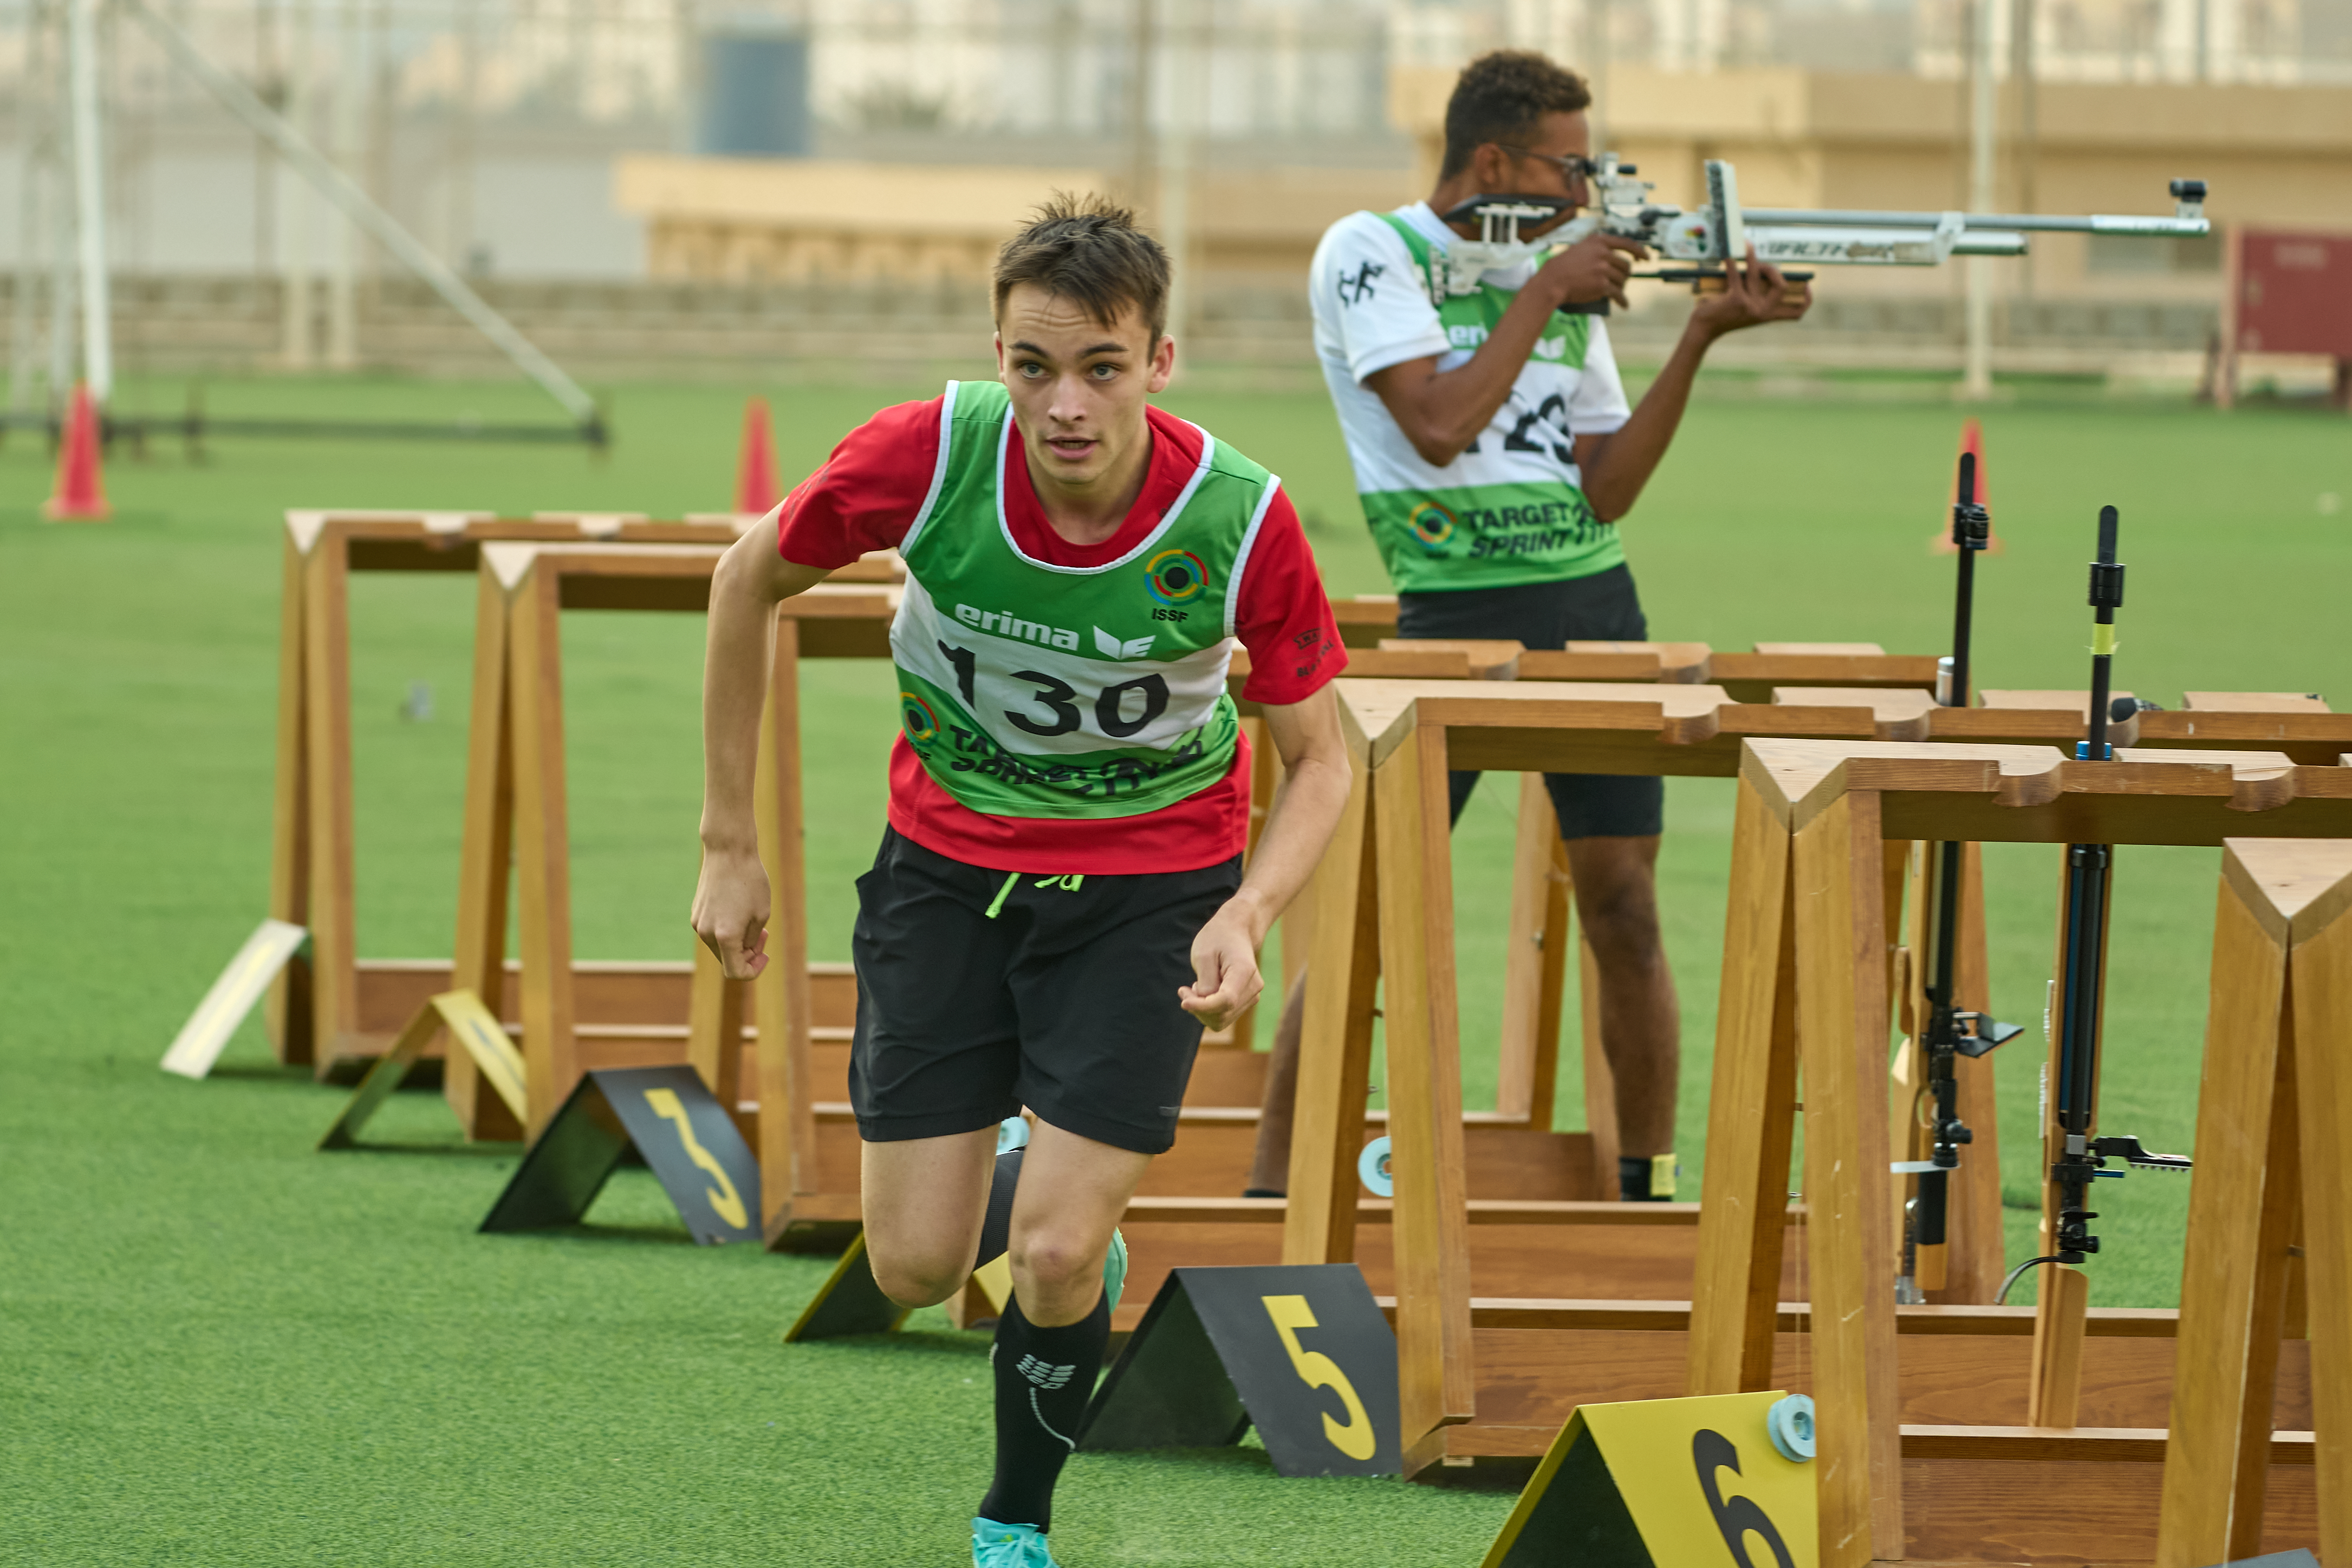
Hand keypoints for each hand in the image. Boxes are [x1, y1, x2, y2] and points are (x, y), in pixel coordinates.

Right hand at [691, 846, 770, 979]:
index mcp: (725, 936)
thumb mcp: (762, 914)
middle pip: (727, 960)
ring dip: (737, 942)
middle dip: (747, 954)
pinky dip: (726, 931)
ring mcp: (697, 923)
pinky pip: (712, 932)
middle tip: (763, 935)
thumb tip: (744, 951)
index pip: (735, 972)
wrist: (728, 852)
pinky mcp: (695, 913)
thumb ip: (752, 940)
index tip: (765, 955)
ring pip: (719, 947)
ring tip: (752, 921)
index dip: (753, 971)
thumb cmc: (751, 881)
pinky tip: (738, 912)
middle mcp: (706, 933)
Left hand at [1179, 899, 1264, 1033]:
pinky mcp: (1246, 1001)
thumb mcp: (1204, 955)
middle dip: (1198, 1007)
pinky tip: (1204, 993)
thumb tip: (1205, 1005)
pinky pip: (1223, 1017)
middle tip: (1184, 990)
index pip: (1226, 1000)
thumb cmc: (1217, 939)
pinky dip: (1208, 1010)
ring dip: (1202, 1010)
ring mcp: (1252, 996)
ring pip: (1221, 1020)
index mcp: (1244, 971)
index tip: (1183, 1002)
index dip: (1202, 1007)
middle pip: (1222, 1014)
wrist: (1235, 932)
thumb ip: (1205, 982)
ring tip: (1197, 987)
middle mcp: (1253, 987)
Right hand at [1537, 232, 1646, 311]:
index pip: (1626, 244)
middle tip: (1620, 281)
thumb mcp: (1580, 248)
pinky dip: (1622, 300)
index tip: (1646, 257)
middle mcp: (1603, 253)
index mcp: (1599, 241)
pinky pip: (1618, 294)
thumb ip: (1597, 249)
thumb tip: (1614, 258)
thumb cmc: (1562, 267)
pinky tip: (1624, 304)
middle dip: (1624, 275)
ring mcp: (1603, 269)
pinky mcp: (1602, 285)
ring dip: (1620, 287)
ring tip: (1615, 292)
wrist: (1552, 281)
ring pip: (1622, 280)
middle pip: (1625, 265)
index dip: (1639, 251)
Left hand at [1689, 245, 1811, 337]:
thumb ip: (1759, 298)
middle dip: (1773, 270)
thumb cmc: (1724, 316)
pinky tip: (1728, 254)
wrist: (1704, 329)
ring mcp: (1749, 306)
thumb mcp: (1747, 311)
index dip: (1807, 299)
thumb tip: (1766, 270)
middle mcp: (1762, 312)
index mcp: (1768, 316)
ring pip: (1756, 275)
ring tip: (1746, 246)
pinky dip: (1732, 261)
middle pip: (1781, 286)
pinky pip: (1736, 273)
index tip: (1807, 286)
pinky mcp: (1735, 299)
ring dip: (1752, 258)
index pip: (1796, 313)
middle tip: (1763, 265)